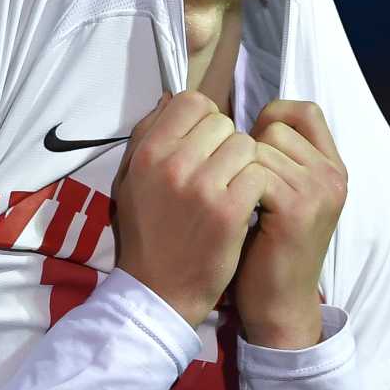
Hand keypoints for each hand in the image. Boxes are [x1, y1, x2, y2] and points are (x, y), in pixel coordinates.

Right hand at [111, 91, 267, 327]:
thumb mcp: (131, 180)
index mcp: (147, 152)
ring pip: (246, 146)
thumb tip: (171, 99)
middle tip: (223, 172)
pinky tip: (245, 206)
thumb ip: (147, 136)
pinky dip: (257, 189)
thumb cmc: (147, 233)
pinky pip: (258, 175)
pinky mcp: (228, 211)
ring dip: (246, 165)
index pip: (191, 101)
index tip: (207, 144)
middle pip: (223, 122)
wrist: (158, 291)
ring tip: (235, 189)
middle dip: (228, 143)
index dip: (206, 119)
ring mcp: (202, 187)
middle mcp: (172, 164)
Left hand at [235, 100, 346, 348]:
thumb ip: (278, 158)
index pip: (304, 111)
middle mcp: (333, 176)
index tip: (252, 148)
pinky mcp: (299, 209)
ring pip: (260, 148)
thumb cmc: (269, 249)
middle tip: (242, 186)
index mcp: (332, 168)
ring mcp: (319, 191)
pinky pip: (255, 173)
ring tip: (239, 203)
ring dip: (239, 172)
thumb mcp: (283, 195)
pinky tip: (238, 213)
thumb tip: (237, 117)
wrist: (278, 303)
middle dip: (249, 150)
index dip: (272, 118)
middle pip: (277, 127)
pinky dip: (237, 189)